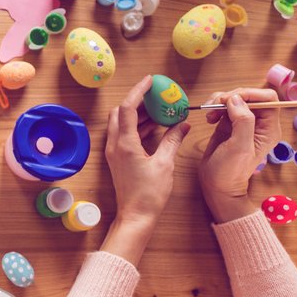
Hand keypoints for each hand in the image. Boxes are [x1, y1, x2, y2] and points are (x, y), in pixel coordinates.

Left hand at [105, 75, 191, 227]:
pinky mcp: (118, 159)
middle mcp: (115, 145)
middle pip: (120, 112)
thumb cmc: (149, 193)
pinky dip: (136, 127)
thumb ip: (172, 141)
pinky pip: (124, 135)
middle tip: (156, 96)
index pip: (128, 108)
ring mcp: (114, 152)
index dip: (138, 91)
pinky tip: (154, 127)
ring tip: (158, 110)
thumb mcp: (165, 164)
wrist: (135, 216)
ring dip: (137, 114)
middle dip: (137, 101)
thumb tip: (182, 125)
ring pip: (121, 123)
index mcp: (124, 143)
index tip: (150, 81)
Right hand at [198, 88, 281, 222]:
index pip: (268, 99)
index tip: (230, 99)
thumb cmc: (231, 171)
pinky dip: (215, 106)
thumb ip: (242, 121)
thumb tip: (236, 98)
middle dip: (231, 96)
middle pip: (249, 96)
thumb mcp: (240, 147)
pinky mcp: (229, 123)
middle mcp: (259, 123)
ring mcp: (243, 122)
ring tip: (210, 113)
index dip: (250, 94)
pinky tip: (209, 117)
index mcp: (269, 128)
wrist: (217, 184)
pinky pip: (224, 105)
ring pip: (235, 98)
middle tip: (215, 106)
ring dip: (220, 100)